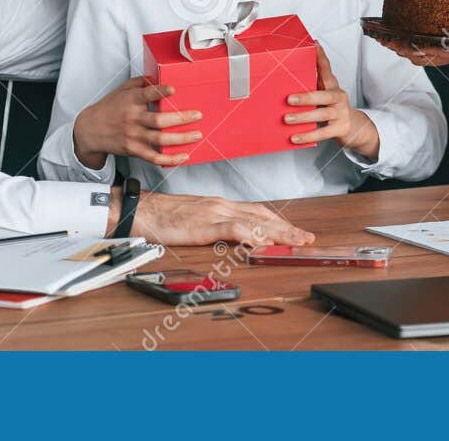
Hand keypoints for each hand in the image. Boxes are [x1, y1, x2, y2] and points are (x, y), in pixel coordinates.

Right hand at [72, 79, 201, 169]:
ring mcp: (133, 136)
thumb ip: (139, 82)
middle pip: (159, 120)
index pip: (146, 94)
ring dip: (181, 138)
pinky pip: (154, 157)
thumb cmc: (108, 108)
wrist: (89, 131)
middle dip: (181, 118)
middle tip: (197, 115)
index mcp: (131, 101)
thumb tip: (157, 75)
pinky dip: (170, 159)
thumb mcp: (121, 90)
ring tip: (196, 135)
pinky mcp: (133, 150)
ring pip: (160, 139)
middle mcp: (133, 119)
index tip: (173, 89)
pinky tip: (183, 156)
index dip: (160, 91)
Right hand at [129, 190, 314, 246]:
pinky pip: (232, 229)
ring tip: (296, 242)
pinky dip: (251, 235)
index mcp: (219, 205)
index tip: (295, 231)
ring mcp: (214, 214)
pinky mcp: (203, 225)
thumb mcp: (194, 220)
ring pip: (254, 222)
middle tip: (306, 238)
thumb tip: (232, 238)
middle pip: (262, 216)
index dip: (278, 222)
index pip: (257, 212)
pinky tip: (263, 243)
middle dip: (287, 228)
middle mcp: (221, 206)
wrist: (141, 210)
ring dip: (278, 232)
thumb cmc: (163, 216)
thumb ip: (214, 226)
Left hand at [285, 46, 379, 159]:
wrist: (354, 127)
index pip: (327, 69)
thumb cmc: (332, 107)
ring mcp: (341, 112)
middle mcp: (338, 96)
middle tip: (289, 99)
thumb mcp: (323, 94)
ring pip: (322, 114)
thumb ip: (309, 86)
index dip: (321, 57)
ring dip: (303, 117)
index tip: (314, 44)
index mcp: (332, 85)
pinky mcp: (341, 128)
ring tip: (287, 119)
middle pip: (324, 95)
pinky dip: (308, 136)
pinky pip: (323, 132)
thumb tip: (283, 80)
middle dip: (306, 97)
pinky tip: (295, 137)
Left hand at [374, 29, 448, 80]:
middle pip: (438, 54)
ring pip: (435, 54)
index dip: (439, 46)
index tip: (419, 40)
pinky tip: (405, 41)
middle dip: (414, 48)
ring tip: (387, 40)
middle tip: (389, 41)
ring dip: (411, 48)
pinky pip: (439, 51)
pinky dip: (421, 46)